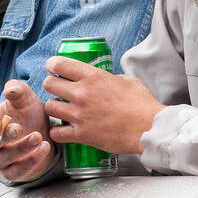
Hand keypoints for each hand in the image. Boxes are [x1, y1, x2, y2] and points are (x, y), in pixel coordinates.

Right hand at [0, 80, 54, 181]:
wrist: (46, 133)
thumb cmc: (29, 114)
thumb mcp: (26, 99)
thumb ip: (18, 90)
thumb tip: (10, 91)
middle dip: (5, 137)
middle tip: (20, 128)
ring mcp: (2, 159)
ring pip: (3, 158)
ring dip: (21, 148)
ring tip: (38, 137)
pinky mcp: (14, 172)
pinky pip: (17, 171)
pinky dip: (31, 161)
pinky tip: (44, 147)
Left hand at [43, 56, 163, 154]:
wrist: (148, 128)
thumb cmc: (142, 105)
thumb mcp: (126, 80)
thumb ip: (110, 78)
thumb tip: (105, 79)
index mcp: (92, 76)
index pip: (58, 64)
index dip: (52, 65)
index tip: (53, 68)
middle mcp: (82, 93)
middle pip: (49, 84)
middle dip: (52, 86)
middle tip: (58, 90)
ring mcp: (79, 114)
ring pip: (49, 107)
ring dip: (55, 108)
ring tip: (62, 111)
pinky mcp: (81, 134)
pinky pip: (56, 133)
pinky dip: (58, 132)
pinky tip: (64, 130)